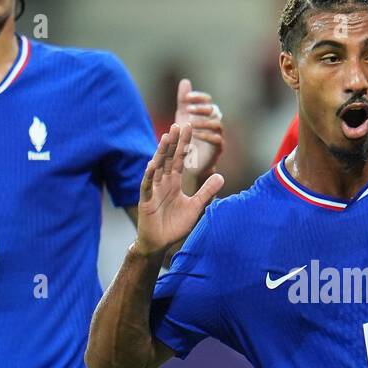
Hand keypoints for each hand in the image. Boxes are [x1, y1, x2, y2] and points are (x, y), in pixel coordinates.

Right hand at [134, 123, 223, 256]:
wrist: (160, 243)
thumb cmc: (175, 225)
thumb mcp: (196, 206)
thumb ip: (207, 191)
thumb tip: (221, 176)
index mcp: (173, 182)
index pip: (178, 159)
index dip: (183, 144)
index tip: (188, 127)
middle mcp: (162, 183)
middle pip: (168, 158)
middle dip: (173, 142)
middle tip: (178, 124)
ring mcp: (153, 191)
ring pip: (157, 168)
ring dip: (161, 153)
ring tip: (166, 137)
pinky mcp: (146, 201)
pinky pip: (147, 186)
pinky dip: (149, 176)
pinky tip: (152, 164)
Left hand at [174, 78, 223, 175]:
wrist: (188, 162)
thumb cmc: (186, 138)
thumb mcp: (182, 117)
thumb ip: (184, 101)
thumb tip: (185, 81)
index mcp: (207, 114)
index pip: (208, 100)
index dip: (199, 97)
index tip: (187, 98)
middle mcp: (215, 123)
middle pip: (214, 111)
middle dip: (202, 109)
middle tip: (188, 110)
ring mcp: (218, 136)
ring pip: (217, 124)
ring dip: (203, 122)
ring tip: (190, 124)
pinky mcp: (218, 149)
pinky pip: (217, 140)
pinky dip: (206, 136)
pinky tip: (194, 134)